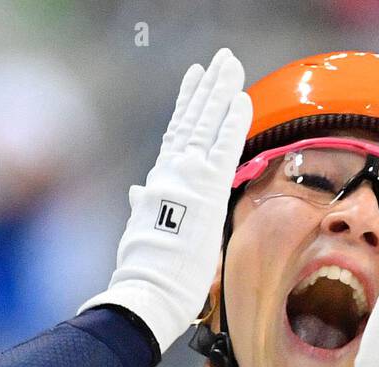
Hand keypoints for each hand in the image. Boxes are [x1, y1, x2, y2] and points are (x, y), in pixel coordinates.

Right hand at [78, 48, 251, 356]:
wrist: (147, 292)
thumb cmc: (148, 276)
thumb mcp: (143, 234)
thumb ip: (145, 208)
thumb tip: (138, 193)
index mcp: (160, 187)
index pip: (177, 138)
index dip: (187, 107)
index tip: (195, 82)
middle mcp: (171, 175)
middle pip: (192, 122)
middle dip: (206, 88)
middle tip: (218, 61)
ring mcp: (187, 180)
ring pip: (205, 125)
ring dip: (218, 92)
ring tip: (229, 64)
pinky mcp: (205, 192)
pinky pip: (223, 149)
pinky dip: (231, 123)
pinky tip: (240, 99)